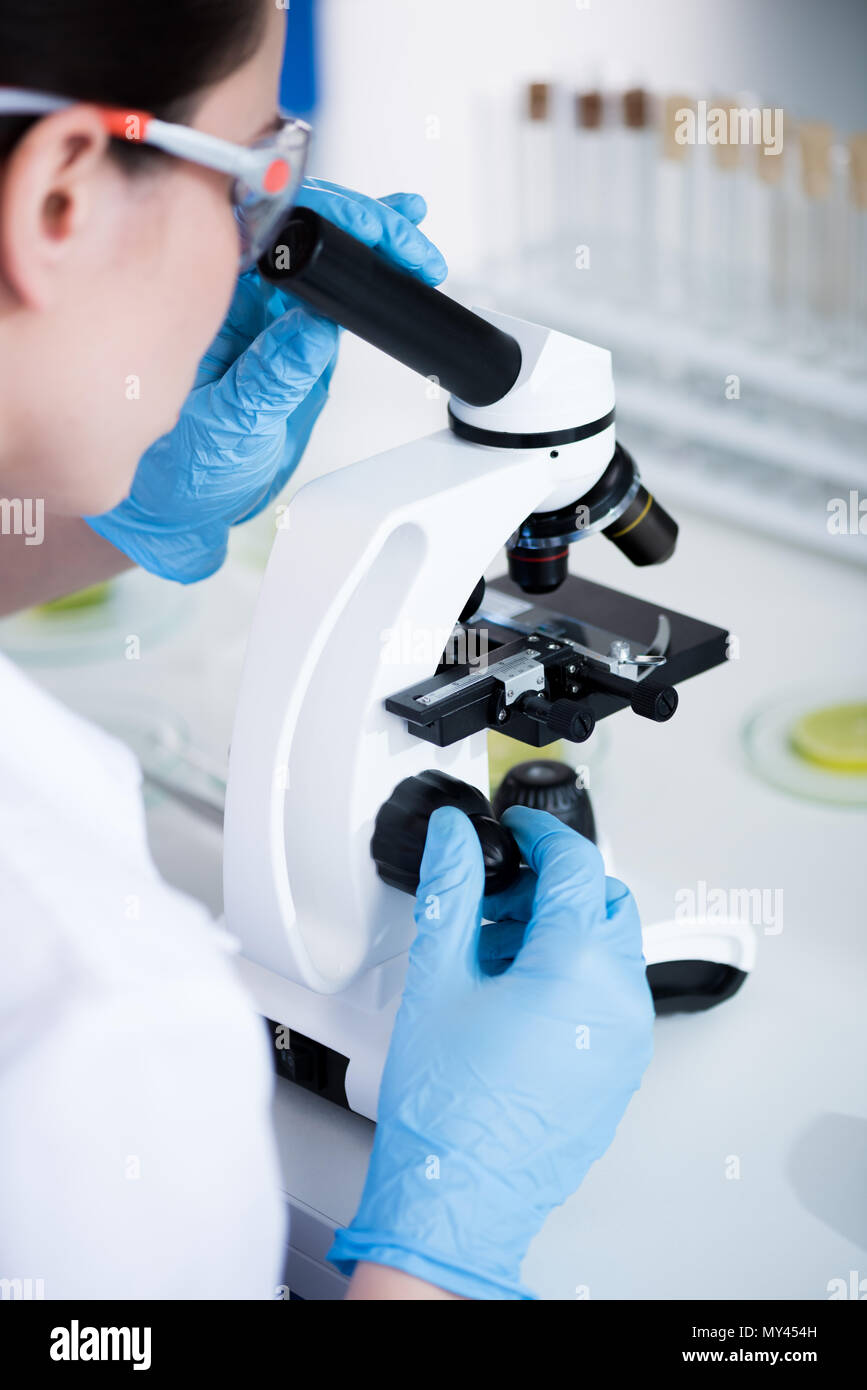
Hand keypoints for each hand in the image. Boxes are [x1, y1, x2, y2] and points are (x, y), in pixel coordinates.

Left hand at [85, 186, 445, 581]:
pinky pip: (336, 288)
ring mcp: (270, 311)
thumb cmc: (181, 466)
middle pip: (298, 225)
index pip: (258, 230)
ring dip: (370, 233)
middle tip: (404, 240)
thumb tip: (313, 327)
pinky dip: (370, 264)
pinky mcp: (299, 334)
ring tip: (413, 235)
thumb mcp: (228, 424)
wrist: (192, 502)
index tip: (356, 230)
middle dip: (356, 221)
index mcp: (201, 298)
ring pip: (322, 247)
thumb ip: (271, 375)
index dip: (312, 216)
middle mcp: (234, 294)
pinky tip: (398, 250)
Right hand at [330, 805, 653, 1299]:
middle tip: (499, 893)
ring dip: (564, 928)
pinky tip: (517, 992)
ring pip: (612, 948)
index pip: (575, 865)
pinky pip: (612, 994)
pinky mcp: (620, 1067)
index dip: (540, 832)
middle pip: (604, 901)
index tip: (515, 827)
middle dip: (554, 883)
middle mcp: (619, 1001)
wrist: (459, 1196)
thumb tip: (456, 837)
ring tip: (497, 948)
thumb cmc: (448, 1107)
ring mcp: (627, 1039)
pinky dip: (576, 972)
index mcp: (578, 968)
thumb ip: (451, 890)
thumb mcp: (437, 978)